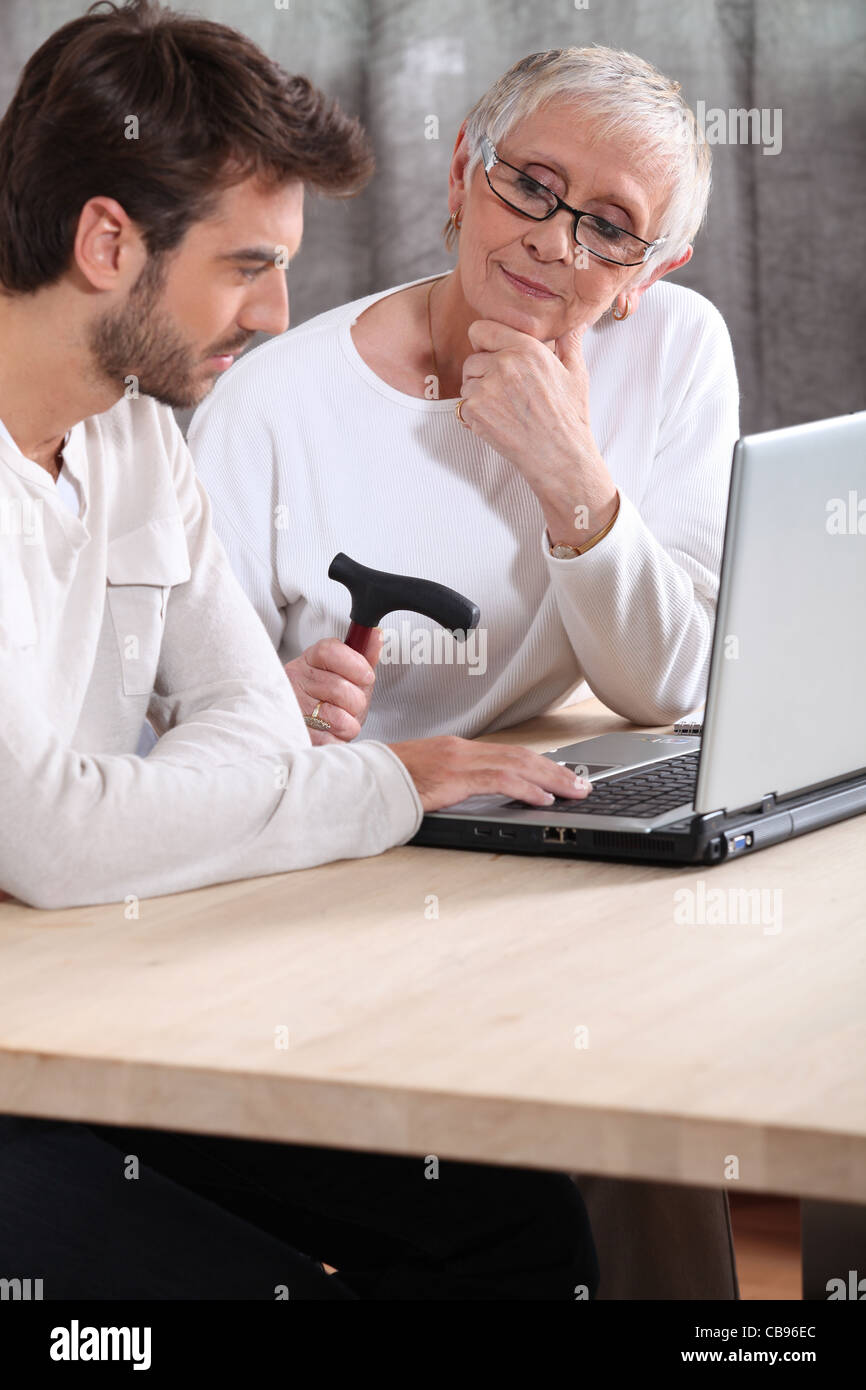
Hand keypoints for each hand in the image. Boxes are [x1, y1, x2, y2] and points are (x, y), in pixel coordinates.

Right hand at [285, 634, 382, 744]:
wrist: (311, 730)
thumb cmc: (331, 700)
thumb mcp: (349, 676)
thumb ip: (363, 656)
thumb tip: (375, 635)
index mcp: (309, 660)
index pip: (328, 651)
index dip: (353, 663)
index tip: (366, 676)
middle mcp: (296, 681)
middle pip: (339, 687)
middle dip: (357, 701)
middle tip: (351, 705)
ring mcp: (293, 708)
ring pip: (338, 716)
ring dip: (350, 723)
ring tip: (341, 720)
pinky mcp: (297, 734)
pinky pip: (332, 739)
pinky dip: (341, 739)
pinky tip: (333, 733)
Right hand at [388, 735, 591, 812]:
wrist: (363, 780)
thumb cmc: (388, 782)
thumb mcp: (427, 780)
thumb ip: (452, 783)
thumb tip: (475, 794)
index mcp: (458, 750)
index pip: (509, 754)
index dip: (540, 764)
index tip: (561, 775)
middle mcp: (463, 750)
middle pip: (521, 757)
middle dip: (555, 770)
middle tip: (582, 783)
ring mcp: (459, 761)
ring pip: (517, 766)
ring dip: (551, 779)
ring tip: (574, 790)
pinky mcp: (454, 776)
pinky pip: (499, 780)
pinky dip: (525, 788)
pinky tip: (542, 797)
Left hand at [460, 319, 616, 539]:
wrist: (559, 457)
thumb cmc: (569, 417)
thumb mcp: (576, 373)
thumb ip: (569, 342)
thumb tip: (575, 323)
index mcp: (526, 348)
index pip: (481, 329)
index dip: (484, 342)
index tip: (491, 354)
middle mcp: (504, 364)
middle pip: (472, 358)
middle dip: (483, 372)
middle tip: (505, 392)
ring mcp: (486, 388)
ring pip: (466, 382)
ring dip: (478, 394)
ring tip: (505, 409)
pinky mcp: (474, 411)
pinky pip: (463, 405)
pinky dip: (474, 415)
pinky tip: (498, 421)